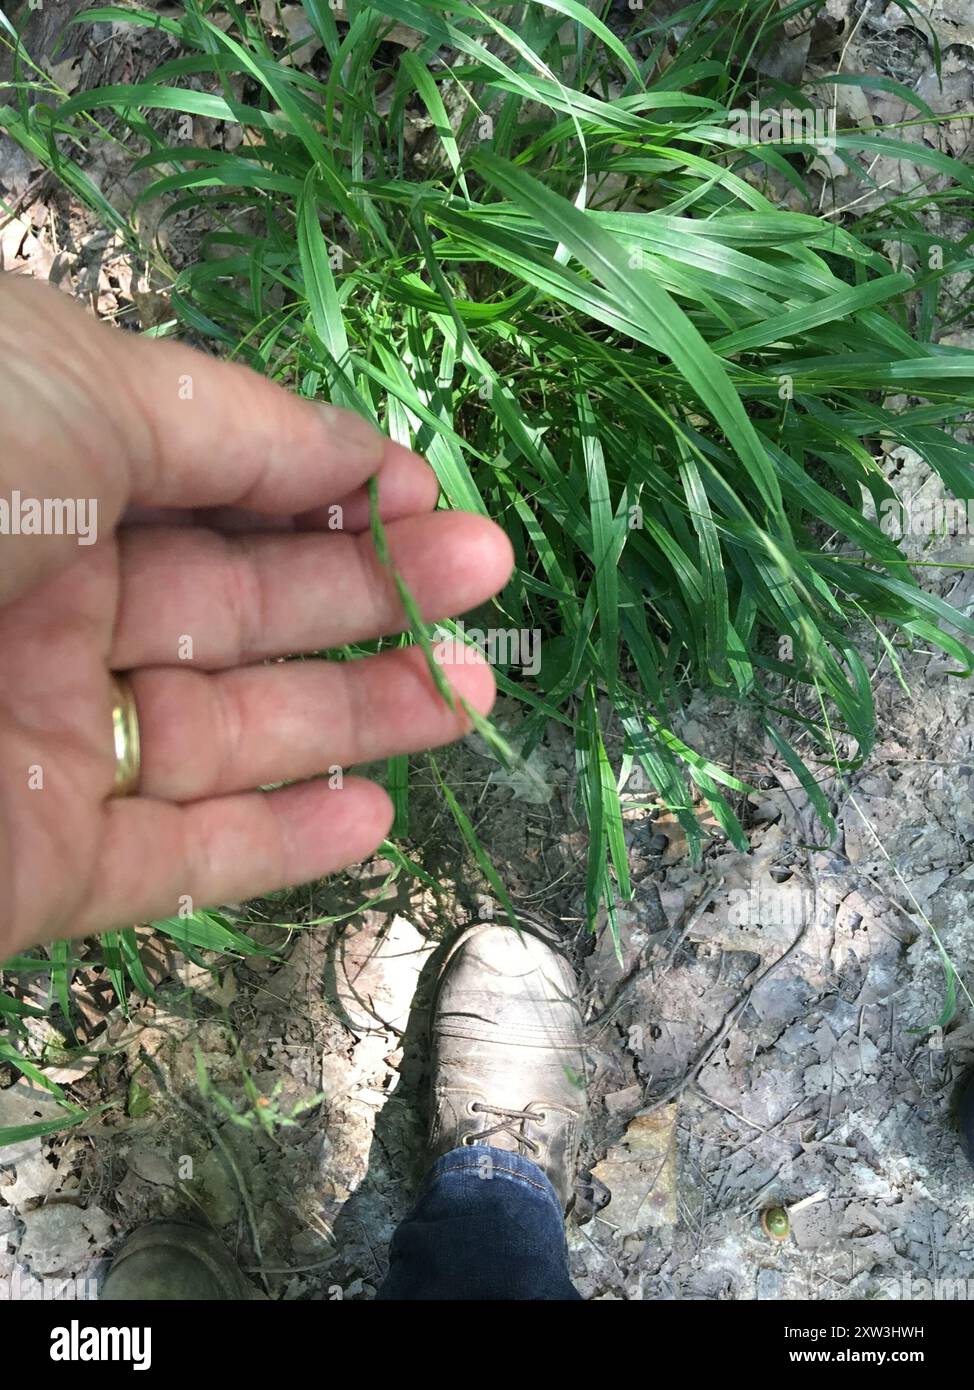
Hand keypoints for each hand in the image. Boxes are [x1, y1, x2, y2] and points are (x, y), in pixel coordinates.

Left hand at [0, 275, 512, 956]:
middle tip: (490, 585)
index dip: (336, 488)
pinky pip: (175, 859)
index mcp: (43, 469)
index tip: (435, 503)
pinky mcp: (33, 868)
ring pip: (229, 737)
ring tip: (474, 697)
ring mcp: (41, 742)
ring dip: (359, 720)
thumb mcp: (71, 384)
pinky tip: (374, 815)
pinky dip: (279, 846)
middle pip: (242, 606)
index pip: (220, 482)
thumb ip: (228, 424)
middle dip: (375, 594)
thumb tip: (354, 456)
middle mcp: (45, 603)